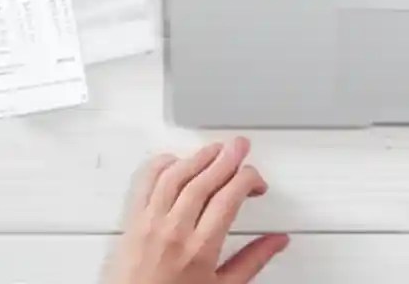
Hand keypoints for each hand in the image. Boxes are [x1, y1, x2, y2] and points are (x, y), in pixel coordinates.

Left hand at [104, 137, 287, 283]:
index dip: (247, 180)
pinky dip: (161, 165)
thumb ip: (252, 261)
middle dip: (227, 158)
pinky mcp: (131, 223)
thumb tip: (277, 241)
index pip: (228, 198)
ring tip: (216, 149)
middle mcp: (173, 232)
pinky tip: (176, 162)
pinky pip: (145, 182)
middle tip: (241, 147)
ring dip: (198, 157)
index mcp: (200, 250)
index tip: (256, 180)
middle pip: (204, 181)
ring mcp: (149, 224)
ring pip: (175, 176)